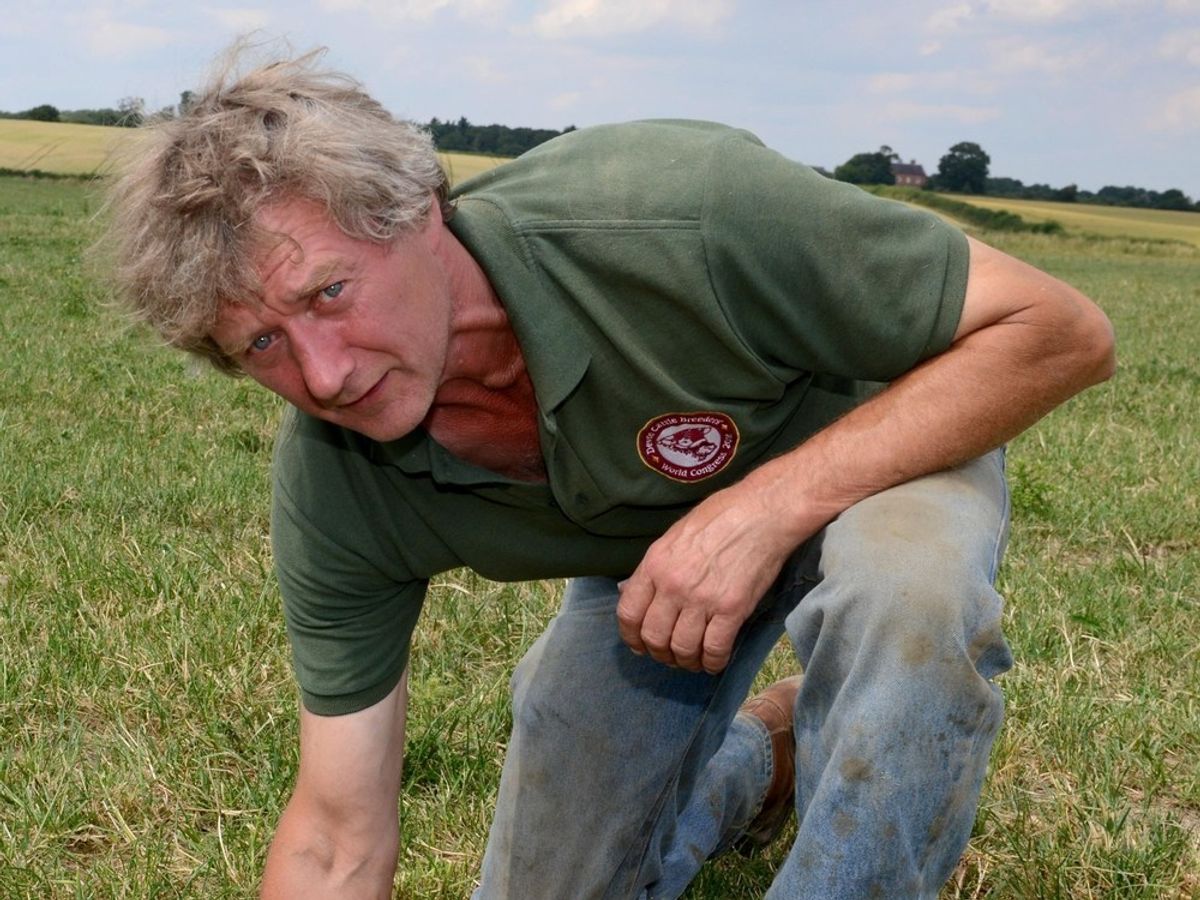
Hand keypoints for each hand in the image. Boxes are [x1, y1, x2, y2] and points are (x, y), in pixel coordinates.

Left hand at [616, 481, 805, 673]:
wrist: (762, 513)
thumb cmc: (720, 517)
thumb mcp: (674, 536)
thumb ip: (654, 568)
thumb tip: (633, 590)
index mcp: (655, 565)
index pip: (629, 613)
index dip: (632, 637)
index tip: (640, 645)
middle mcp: (673, 585)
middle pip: (654, 637)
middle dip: (660, 654)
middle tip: (670, 656)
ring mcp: (702, 599)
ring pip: (682, 648)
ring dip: (686, 662)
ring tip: (693, 661)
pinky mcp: (731, 609)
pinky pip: (715, 649)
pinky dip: (713, 663)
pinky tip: (714, 662)